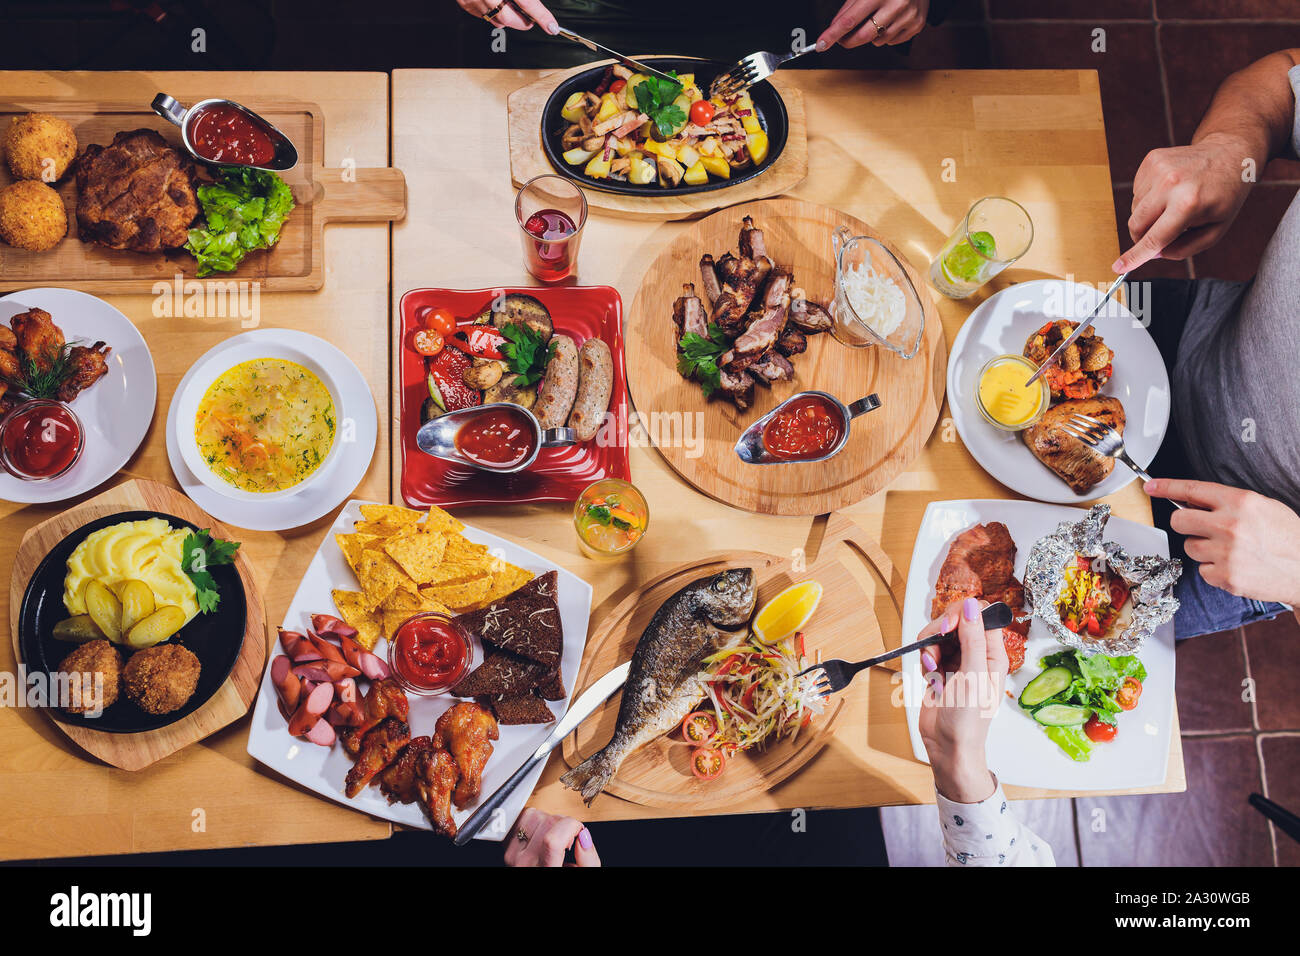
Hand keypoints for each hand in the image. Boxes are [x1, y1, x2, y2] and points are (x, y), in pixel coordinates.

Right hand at [458, 0, 558, 32]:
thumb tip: (532, 1)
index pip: (527, 3)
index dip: (542, 16)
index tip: (551, 26)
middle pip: (511, 18)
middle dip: (523, 20)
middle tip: (530, 15)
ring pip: (498, 20)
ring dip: (507, 16)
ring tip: (509, 3)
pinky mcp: (465, 2)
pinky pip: (483, 15)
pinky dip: (492, 11)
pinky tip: (493, 0)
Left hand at [503, 808, 600, 866]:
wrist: (540, 874)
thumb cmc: (557, 874)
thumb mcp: (583, 874)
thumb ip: (588, 860)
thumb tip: (583, 837)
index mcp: (545, 871)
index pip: (552, 841)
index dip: (571, 827)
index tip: (577, 831)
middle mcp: (524, 863)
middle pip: (546, 823)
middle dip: (563, 823)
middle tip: (566, 840)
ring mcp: (512, 854)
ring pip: (533, 815)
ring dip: (549, 820)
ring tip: (553, 839)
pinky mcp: (506, 845)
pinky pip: (522, 818)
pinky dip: (535, 820)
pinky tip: (541, 836)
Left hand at [816, 0, 929, 49]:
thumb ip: (849, 6)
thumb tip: (835, 27)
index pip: (849, 20)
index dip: (833, 34)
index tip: (822, 44)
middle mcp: (896, 4)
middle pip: (862, 36)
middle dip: (847, 41)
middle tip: (842, 38)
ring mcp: (908, 16)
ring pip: (877, 41)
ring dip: (869, 35)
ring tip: (876, 18)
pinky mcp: (916, 24)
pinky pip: (891, 41)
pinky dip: (885, 35)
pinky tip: (889, 20)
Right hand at [917, 597, 1005, 803]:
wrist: (948, 746)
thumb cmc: (969, 720)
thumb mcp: (974, 675)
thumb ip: (972, 639)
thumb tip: (972, 605)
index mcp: (993, 653)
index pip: (980, 615)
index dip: (962, 614)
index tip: (948, 626)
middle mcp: (976, 654)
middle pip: (954, 620)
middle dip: (940, 632)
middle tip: (935, 649)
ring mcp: (957, 661)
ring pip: (937, 634)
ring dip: (929, 647)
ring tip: (932, 668)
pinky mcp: (939, 669)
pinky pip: (927, 649)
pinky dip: (924, 658)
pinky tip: (929, 676)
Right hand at [1112, 135, 1252, 272]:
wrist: (1230, 153)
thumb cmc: (1225, 195)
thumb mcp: (1216, 230)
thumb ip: (1184, 249)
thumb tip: (1154, 254)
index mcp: (1188, 204)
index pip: (1153, 238)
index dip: (1135, 257)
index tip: (1119, 267)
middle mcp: (1170, 184)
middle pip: (1136, 225)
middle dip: (1143, 236)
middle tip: (1160, 234)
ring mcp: (1159, 169)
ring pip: (1134, 209)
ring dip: (1149, 214)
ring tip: (1173, 204)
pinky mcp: (1152, 160)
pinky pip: (1137, 191)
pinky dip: (1149, 197)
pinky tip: (1169, 190)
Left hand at [1146, 478, 1299, 605]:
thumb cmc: (1287, 537)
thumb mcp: (1263, 507)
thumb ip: (1228, 502)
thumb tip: (1193, 500)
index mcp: (1240, 502)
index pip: (1192, 490)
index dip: (1167, 487)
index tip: (1151, 486)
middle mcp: (1230, 525)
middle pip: (1178, 521)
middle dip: (1186, 524)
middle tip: (1202, 528)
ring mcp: (1226, 553)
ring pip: (1189, 547)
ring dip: (1203, 548)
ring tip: (1231, 550)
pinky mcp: (1225, 577)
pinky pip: (1202, 570)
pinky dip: (1214, 570)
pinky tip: (1236, 566)